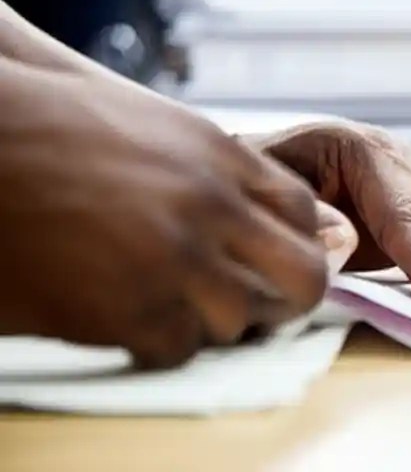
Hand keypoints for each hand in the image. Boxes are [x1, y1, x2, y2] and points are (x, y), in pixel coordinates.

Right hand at [0, 64, 328, 368]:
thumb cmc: (46, 122)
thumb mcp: (150, 123)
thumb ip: (223, 168)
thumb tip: (299, 215)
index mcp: (219, 153)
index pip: (304, 212)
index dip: (298, 241)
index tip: (272, 257)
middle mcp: (209, 206)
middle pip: (302, 277)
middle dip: (288, 296)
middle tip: (255, 300)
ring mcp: (170, 259)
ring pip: (242, 320)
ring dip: (214, 318)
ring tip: (174, 300)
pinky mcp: (122, 309)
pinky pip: (180, 348)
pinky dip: (161, 341)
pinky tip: (130, 315)